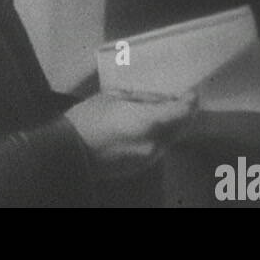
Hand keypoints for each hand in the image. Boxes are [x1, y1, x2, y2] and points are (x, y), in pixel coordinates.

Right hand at [65, 91, 196, 179]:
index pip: (183, 112)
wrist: (68, 152)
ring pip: (169, 139)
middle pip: (181, 127)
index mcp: (149, 122)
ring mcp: (148, 159)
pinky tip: (145, 128)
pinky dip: (158, 137)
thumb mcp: (113, 96)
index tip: (191, 92)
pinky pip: (157, 149)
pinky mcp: (139, 167)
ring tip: (161, 111)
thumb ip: (141, 98)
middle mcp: (155, 143)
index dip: (191, 100)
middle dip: (184, 113)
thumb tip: (160, 99)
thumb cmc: (87, 118)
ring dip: (170, 125)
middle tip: (180, 100)